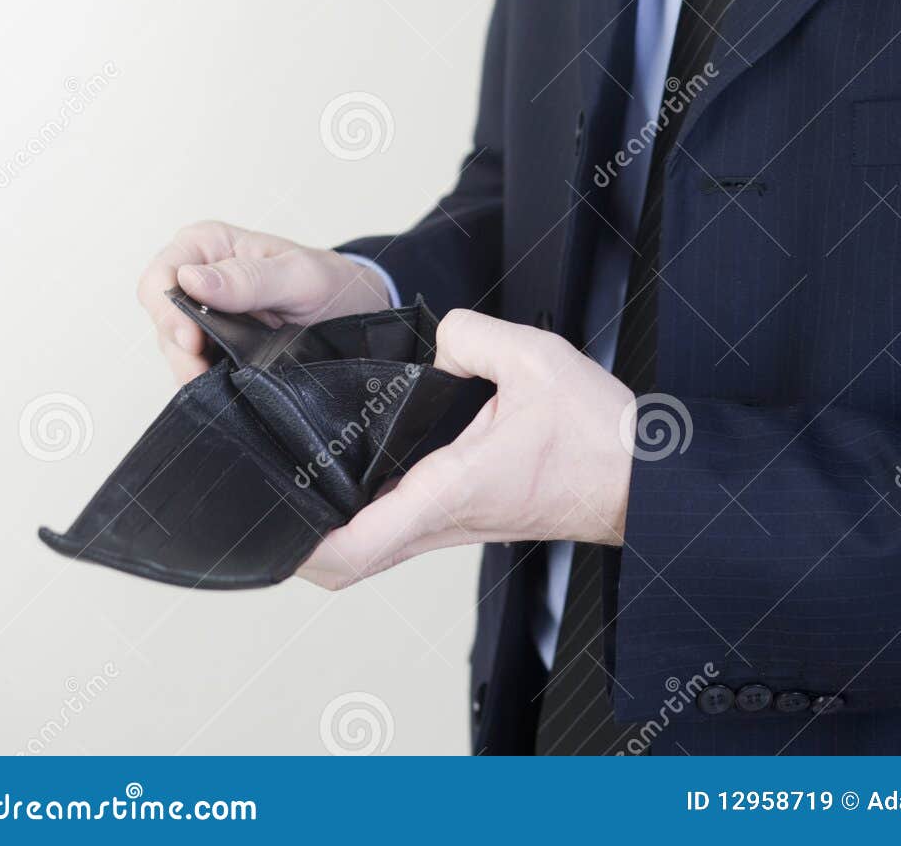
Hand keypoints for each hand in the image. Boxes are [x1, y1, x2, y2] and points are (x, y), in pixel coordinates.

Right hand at [136, 219, 391, 385]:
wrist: (358, 312)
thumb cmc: (330, 282)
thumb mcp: (300, 276)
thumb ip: (249, 278)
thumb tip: (191, 280)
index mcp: (209, 246)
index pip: (160, 276)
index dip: (167, 310)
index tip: (192, 340)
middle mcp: (199, 277)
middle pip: (161, 317)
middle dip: (179, 349)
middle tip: (205, 372)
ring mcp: (205, 314)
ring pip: (174, 347)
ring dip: (192, 368)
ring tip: (224, 380)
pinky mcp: (215, 345)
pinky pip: (194, 365)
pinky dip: (204, 378)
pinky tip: (225, 385)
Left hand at [296, 308, 637, 589]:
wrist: (639, 475)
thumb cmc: (595, 432)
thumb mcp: (532, 357)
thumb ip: (467, 335)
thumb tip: (430, 344)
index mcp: (449, 490)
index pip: (355, 546)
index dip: (302, 548)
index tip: (267, 522)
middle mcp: (444, 520)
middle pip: (348, 564)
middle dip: (297, 542)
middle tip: (261, 498)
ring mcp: (454, 526)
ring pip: (371, 550)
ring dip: (328, 531)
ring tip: (293, 482)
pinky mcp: (466, 518)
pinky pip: (397, 530)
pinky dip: (362, 515)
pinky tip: (354, 472)